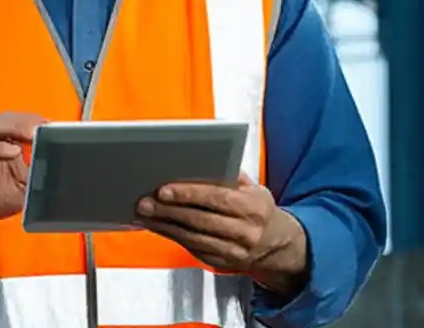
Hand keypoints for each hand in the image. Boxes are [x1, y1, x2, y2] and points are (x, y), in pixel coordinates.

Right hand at [0, 112, 48, 236]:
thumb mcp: (23, 183)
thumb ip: (37, 170)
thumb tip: (59, 164)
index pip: (13, 121)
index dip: (31, 120)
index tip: (50, 125)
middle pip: (2, 120)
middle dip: (25, 121)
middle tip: (44, 126)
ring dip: (13, 129)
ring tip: (32, 134)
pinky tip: (13, 152)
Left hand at [135, 174, 308, 296]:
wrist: (278, 244)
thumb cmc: (258, 209)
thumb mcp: (253, 188)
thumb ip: (228, 175)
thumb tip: (197, 162)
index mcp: (254, 207)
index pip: (217, 198)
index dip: (189, 194)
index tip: (164, 190)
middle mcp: (247, 231)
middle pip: (201, 220)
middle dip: (169, 211)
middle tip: (145, 202)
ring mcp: (235, 251)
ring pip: (194, 238)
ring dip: (165, 226)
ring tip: (146, 214)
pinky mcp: (223, 263)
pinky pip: (193, 249)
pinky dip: (172, 237)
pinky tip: (158, 226)